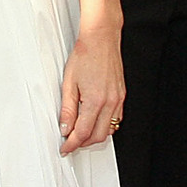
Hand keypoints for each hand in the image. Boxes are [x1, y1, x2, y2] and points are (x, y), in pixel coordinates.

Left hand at [57, 22, 123, 154]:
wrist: (101, 39)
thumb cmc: (85, 55)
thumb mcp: (69, 83)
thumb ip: (67, 109)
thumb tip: (65, 128)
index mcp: (95, 100)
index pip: (82, 133)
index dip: (72, 144)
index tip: (65, 148)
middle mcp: (110, 102)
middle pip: (97, 136)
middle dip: (82, 143)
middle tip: (70, 142)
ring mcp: (118, 99)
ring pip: (108, 130)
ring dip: (94, 136)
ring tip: (80, 133)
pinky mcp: (122, 96)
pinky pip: (116, 119)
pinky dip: (104, 126)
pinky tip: (94, 121)